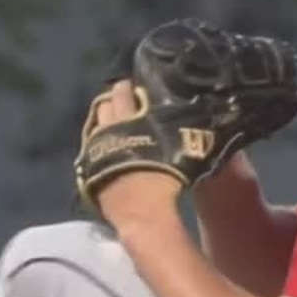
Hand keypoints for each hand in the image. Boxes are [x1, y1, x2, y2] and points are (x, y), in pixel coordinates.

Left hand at [93, 80, 183, 226]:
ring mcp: (97, 147)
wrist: (140, 212)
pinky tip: (106, 141)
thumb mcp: (186, 153)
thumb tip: (207, 123)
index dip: (130, 88)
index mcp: (132, 120)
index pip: (125, 95)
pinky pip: (91, 143)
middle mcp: (111, 128)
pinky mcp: (89, 166)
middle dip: (115, 98)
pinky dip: (98, 138)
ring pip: (95, 122)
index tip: (136, 85)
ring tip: (114, 115)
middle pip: (106, 105)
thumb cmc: (165, 180)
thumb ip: (189, 135)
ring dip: (105, 116)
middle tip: (125, 95)